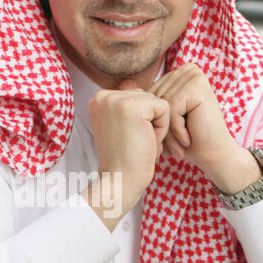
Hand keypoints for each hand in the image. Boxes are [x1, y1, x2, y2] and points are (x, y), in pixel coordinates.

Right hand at [86, 88, 170, 227]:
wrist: (120, 180)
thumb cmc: (124, 159)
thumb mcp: (119, 126)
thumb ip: (124, 104)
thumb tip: (131, 81)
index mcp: (99, 99)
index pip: (135, 96)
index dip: (141, 120)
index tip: (129, 139)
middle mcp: (103, 95)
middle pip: (146, 96)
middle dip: (149, 122)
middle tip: (135, 143)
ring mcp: (117, 100)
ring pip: (156, 102)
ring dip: (156, 126)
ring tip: (141, 143)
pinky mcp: (134, 107)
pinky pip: (164, 108)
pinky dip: (162, 128)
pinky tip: (148, 142)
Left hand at [133, 63, 259, 193]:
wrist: (212, 156)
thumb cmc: (185, 139)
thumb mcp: (160, 118)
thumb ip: (145, 99)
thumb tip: (123, 83)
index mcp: (178, 73)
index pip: (149, 96)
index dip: (153, 121)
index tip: (162, 141)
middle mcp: (186, 69)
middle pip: (155, 99)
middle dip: (160, 128)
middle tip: (170, 149)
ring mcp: (193, 75)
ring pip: (161, 106)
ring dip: (168, 132)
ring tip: (178, 147)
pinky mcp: (197, 86)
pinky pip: (171, 109)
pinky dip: (177, 130)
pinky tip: (188, 140)